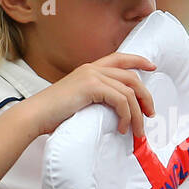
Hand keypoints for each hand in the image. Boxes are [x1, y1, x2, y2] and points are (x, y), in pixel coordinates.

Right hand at [21, 53, 155, 136]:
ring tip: (138, 131)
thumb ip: (95, 99)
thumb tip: (115, 112)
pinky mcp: (92, 87)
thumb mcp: (78, 101)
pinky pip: (121, 100)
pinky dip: (126, 116)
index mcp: (89, 69)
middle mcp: (92, 68)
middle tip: (150, 113)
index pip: (119, 58)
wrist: (35, 115)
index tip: (152, 67)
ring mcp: (92, 76)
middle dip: (145, 96)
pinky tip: (122, 128)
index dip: (138, 60)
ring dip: (138, 114)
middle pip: (131, 76)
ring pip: (129, 91)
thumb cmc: (53, 114)